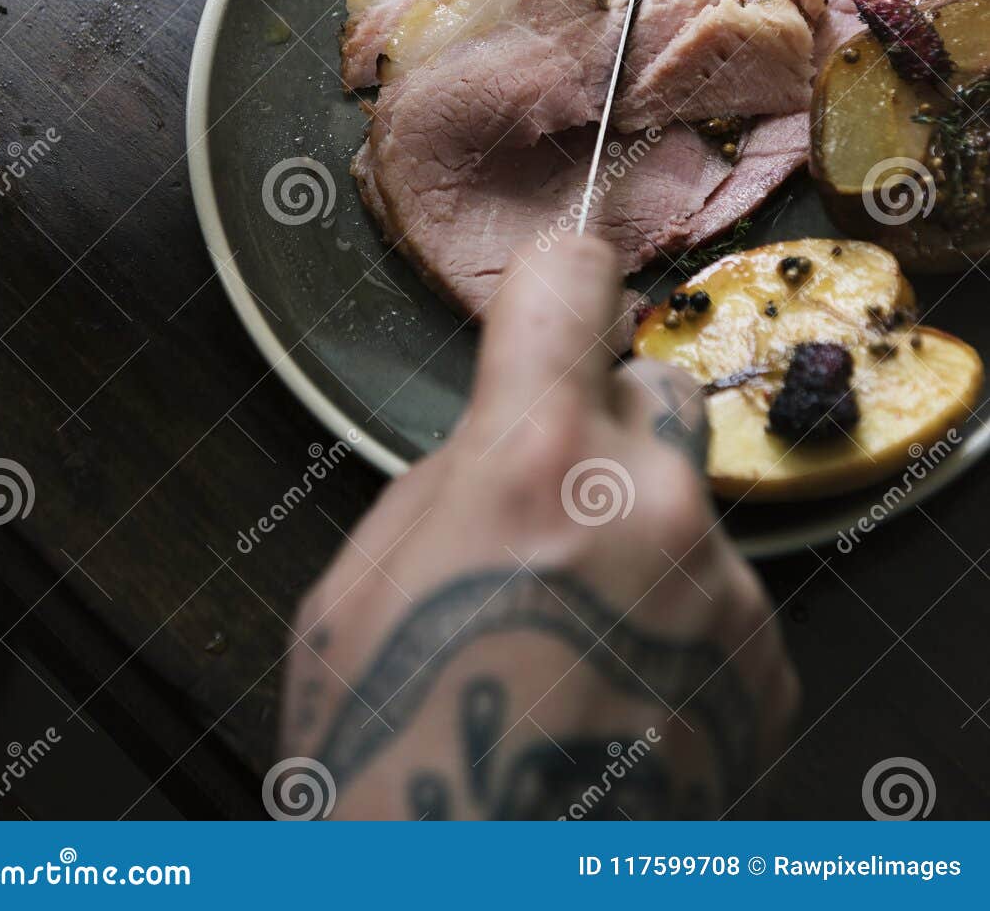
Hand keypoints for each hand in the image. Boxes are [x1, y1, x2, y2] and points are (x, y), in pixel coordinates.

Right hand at [278, 237, 797, 820]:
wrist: (471, 889)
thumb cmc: (388, 752)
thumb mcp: (362, 582)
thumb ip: (456, 475)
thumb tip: (512, 427)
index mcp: (530, 461)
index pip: (575, 281)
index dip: (562, 280)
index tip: (565, 289)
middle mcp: (646, 503)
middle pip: (650, 392)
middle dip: (602, 433)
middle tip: (548, 525)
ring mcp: (720, 590)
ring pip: (684, 505)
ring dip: (638, 544)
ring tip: (574, 644)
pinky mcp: (767, 668)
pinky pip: (721, 598)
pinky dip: (678, 626)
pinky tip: (618, 694)